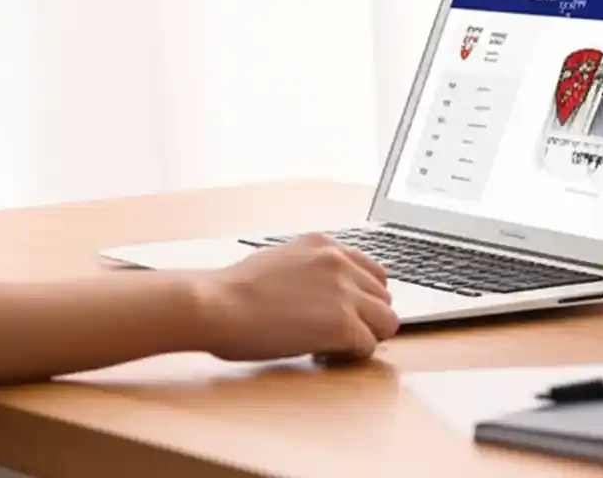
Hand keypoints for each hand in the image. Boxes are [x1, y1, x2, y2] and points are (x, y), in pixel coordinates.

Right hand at [195, 234, 398, 361]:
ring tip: (333, 346)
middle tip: (337, 334)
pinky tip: (324, 355)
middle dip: (366, 317)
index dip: (361, 298)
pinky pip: (369, 346)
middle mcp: (339, 262)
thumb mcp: (277, 261)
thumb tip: (319, 294)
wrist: (216, 305)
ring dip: (365, 336)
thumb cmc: (231, 291)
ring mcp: (344, 292)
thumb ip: (308, 270)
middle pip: (383, 297)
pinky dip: (352, 356)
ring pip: (387, 321)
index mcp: (323, 245)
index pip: (371, 271)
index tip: (343, 313)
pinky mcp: (342, 324)